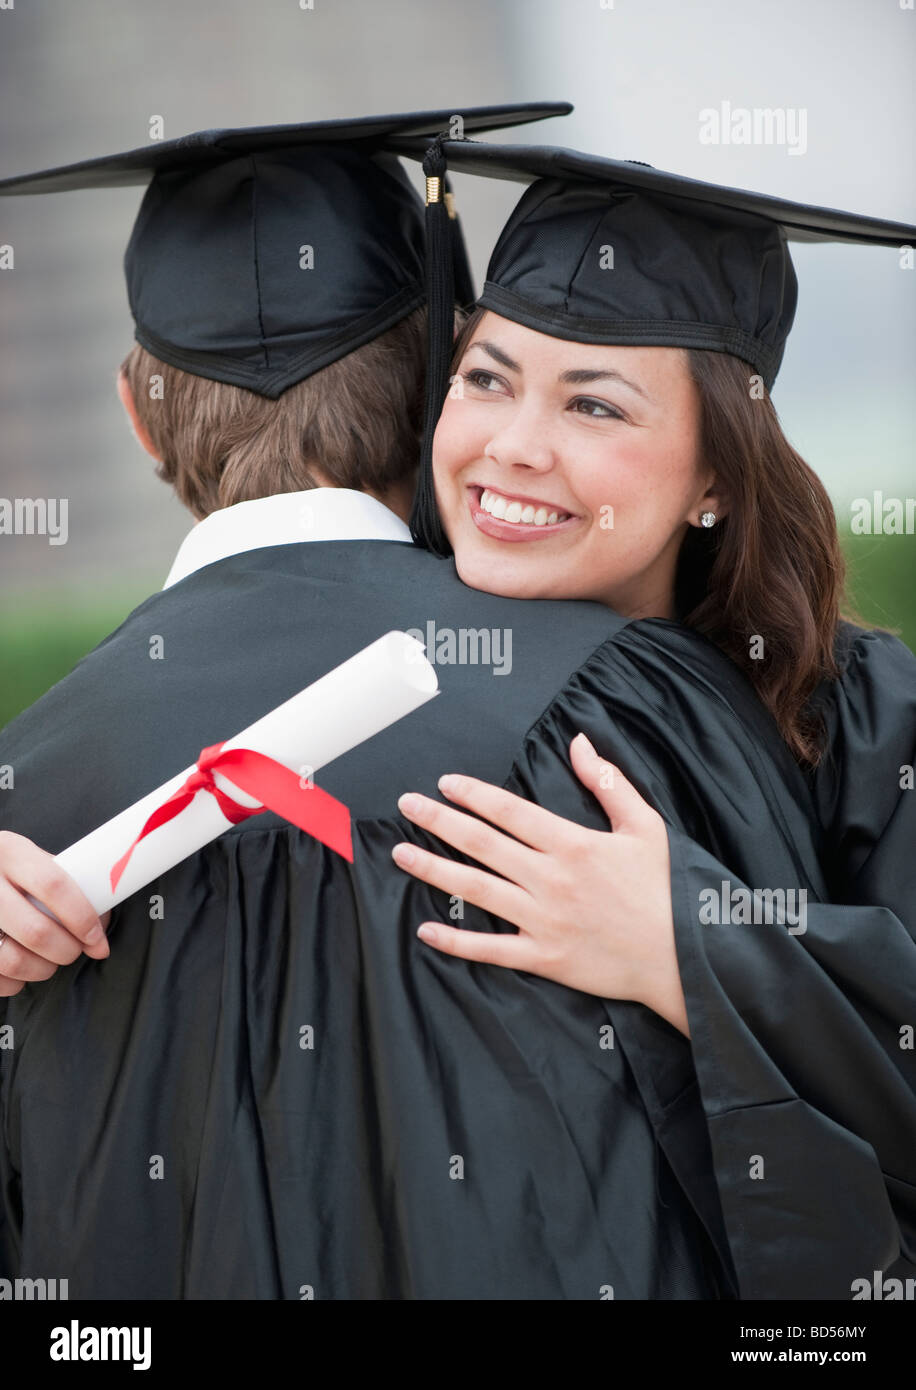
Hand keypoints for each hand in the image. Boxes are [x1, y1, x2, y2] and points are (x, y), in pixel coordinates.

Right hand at [0, 831, 110, 995]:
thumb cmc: (16, 873)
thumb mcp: (36, 862)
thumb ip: (67, 885)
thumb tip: (102, 921)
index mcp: (11, 852)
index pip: (53, 885)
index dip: (82, 917)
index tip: (97, 938)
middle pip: (35, 931)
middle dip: (67, 950)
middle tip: (76, 949)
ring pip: (13, 961)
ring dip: (43, 969)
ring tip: (50, 960)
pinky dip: (16, 982)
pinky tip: (23, 966)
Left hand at [391, 733, 687, 1035]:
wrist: (683, 957)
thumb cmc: (666, 890)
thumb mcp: (645, 826)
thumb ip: (608, 782)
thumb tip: (579, 742)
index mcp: (573, 844)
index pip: (509, 811)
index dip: (473, 794)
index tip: (445, 782)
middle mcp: (550, 880)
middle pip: (482, 844)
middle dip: (438, 820)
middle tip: (406, 805)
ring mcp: (543, 920)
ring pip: (475, 890)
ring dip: (434, 868)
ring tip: (401, 853)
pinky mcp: (544, 957)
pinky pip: (490, 949)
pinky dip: (456, 941)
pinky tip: (426, 929)